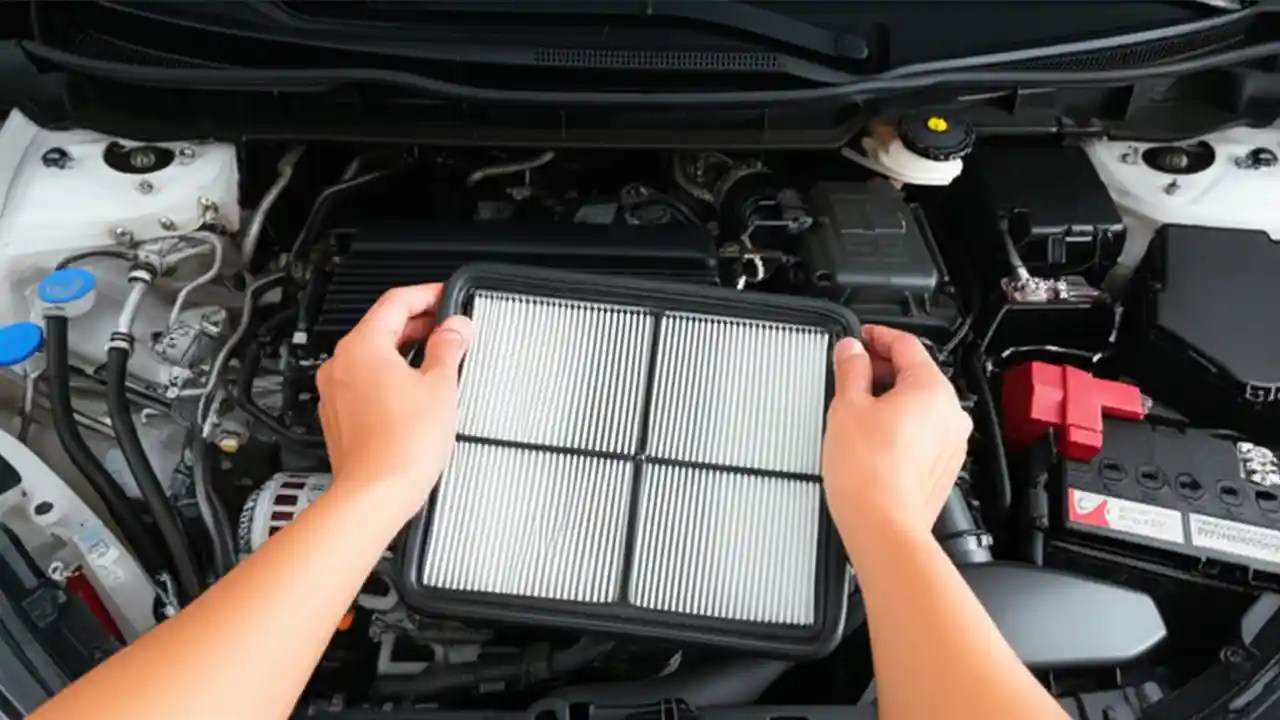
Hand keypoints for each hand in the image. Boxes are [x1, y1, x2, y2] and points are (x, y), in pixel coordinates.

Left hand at [316, 285, 472, 519]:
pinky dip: (390, 378)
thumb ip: (449, 347)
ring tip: (439, 361)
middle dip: (419, 325)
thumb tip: (456, 327)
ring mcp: (335, 392)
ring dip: (405, 352)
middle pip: (381, 327)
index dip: (426, 294)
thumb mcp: (440, 386)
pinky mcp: (339, 417)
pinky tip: (416, 393)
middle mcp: (341, 365)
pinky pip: (365, 383)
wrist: (375, 494)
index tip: (446, 297)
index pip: (395, 301)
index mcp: (362, 347)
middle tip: (451, 329)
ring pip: (373, 356)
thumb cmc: (401, 446)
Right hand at [821, 325, 971, 550]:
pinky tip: (873, 435)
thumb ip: (851, 369)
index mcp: (932, 389)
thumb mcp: (847, 407)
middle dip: (883, 368)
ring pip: (921, 403)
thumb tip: (852, 350)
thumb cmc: (869, 474)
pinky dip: (902, 424)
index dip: (878, 336)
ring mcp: (951, 441)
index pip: (907, 344)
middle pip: (917, 373)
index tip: (860, 338)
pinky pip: (924, 430)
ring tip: (858, 406)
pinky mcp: (944, 465)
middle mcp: (950, 412)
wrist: (883, 526)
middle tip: (852, 371)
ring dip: (892, 397)